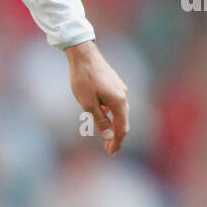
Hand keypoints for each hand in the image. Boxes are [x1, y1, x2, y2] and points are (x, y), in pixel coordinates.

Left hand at [64, 40, 128, 154]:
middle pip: (123, 121)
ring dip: (114, 125)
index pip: (122, 128)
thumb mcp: (88, 103)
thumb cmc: (83, 78)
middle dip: (116, 136)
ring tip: (106, 136)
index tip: (111, 153)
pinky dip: (112, 114)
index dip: (117, 142)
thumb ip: (100, 121)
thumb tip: (110, 137)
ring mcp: (120, 88)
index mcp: (118, 101)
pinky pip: (116, 104)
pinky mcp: (115, 84)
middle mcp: (123, 95)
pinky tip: (103, 116)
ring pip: (120, 112)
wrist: (83, 54)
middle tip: (109, 149)